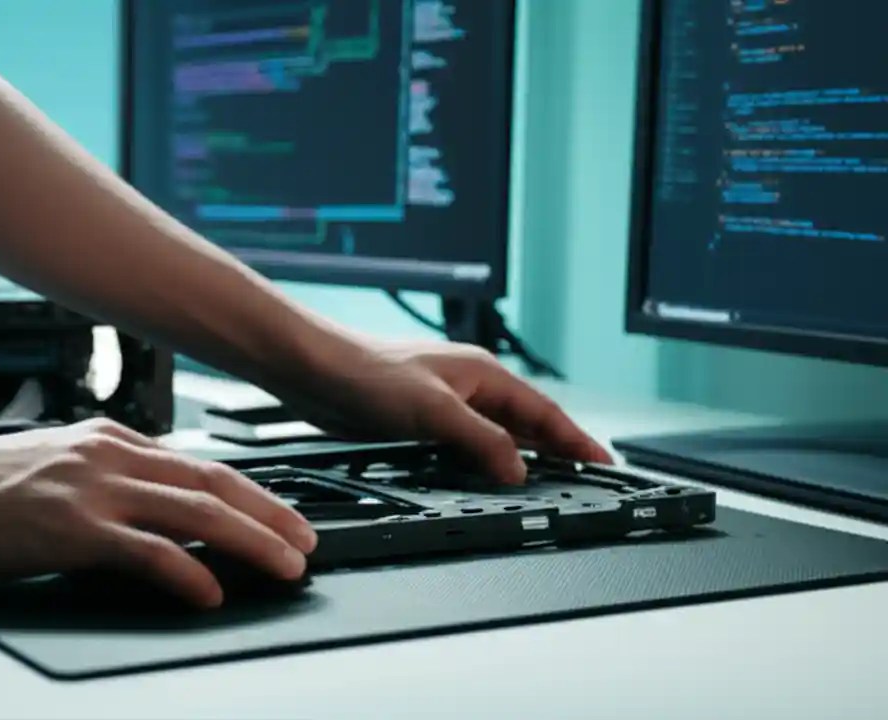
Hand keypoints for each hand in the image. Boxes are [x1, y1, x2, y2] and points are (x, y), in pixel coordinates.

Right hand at [0, 418, 315, 607]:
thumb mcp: (49, 469)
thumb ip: (101, 482)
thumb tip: (147, 513)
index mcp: (105, 440)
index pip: (197, 464)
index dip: (250, 492)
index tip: (281, 515)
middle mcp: (107, 455)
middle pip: (213, 481)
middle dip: (271, 513)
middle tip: (308, 542)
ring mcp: (91, 488)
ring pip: (196, 511)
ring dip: (251, 540)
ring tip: (288, 566)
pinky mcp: (69, 528)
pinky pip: (147, 550)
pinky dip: (188, 571)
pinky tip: (212, 592)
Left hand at [272, 334, 612, 485]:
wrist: (313, 371)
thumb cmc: (365, 371)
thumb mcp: (434, 410)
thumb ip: (481, 440)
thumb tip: (518, 470)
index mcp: (484, 375)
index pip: (545, 413)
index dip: (576, 441)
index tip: (604, 464)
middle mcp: (469, 388)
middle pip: (526, 426)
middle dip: (557, 452)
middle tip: (586, 482)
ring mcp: (445, 406)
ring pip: (496, 438)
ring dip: (520, 460)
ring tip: (547, 487)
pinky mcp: (419, 424)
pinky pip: (465, 448)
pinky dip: (483, 465)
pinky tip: (484, 483)